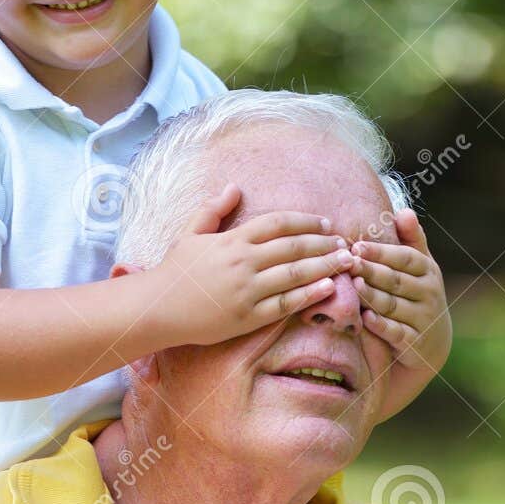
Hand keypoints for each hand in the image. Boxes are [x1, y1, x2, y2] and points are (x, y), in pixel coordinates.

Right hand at [153, 182, 354, 345]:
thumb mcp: (190, 233)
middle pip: (293, 246)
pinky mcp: (248, 317)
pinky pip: (285, 304)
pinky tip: (329, 287)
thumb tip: (234, 187)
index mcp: (233, 239)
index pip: (278, 223)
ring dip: (325, 266)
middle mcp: (244, 262)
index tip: (325, 224)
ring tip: (346, 261)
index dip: (306, 221)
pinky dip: (309, 295)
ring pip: (295, 274)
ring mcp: (247, 290)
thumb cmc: (174, 271)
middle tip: (345, 243)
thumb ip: (213, 209)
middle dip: (324, 243)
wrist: (158, 308)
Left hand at [351, 210, 451, 417]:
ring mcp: (423, 319)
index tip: (358, 245)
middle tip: (349, 263)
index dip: (382, 252)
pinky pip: (396, 333)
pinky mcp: (414, 343)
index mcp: (428, 271)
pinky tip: (365, 318)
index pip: (405, 258)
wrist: (431, 343)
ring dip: (373, 296)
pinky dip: (381, 326)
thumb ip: (411, 240)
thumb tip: (404, 210)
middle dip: (372, 271)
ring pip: (394, 305)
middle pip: (397, 280)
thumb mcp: (420, 268)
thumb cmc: (416, 295)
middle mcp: (429, 293)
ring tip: (353, 286)